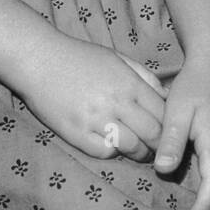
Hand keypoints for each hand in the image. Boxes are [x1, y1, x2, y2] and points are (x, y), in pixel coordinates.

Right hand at [15, 32, 166, 161]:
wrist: (39, 59)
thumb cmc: (80, 57)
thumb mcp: (117, 58)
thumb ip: (144, 76)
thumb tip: (166, 95)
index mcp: (129, 83)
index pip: (163, 113)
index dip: (170, 126)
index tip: (169, 131)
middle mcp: (116, 102)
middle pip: (152, 134)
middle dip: (160, 145)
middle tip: (159, 148)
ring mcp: (96, 119)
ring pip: (132, 147)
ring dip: (139, 153)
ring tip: (139, 152)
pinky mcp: (76, 133)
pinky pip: (104, 151)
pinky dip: (112, 152)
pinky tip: (113, 145)